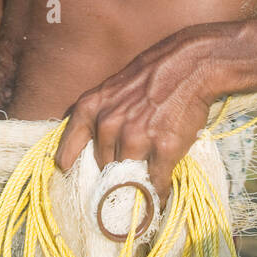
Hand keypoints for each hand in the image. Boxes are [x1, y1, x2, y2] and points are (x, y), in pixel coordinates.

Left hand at [54, 31, 216, 200]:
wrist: (189, 64)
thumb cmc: (151, 76)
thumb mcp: (112, 88)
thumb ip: (98, 116)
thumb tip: (94, 152)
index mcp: (91, 108)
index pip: (67, 148)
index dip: (69, 164)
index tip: (71, 175)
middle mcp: (109, 124)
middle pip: (103, 165)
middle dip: (114, 169)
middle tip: (129, 166)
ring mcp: (136, 137)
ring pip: (127, 176)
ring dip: (137, 182)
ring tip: (146, 179)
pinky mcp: (163, 148)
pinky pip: (155, 182)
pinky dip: (158, 190)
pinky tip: (160, 191)